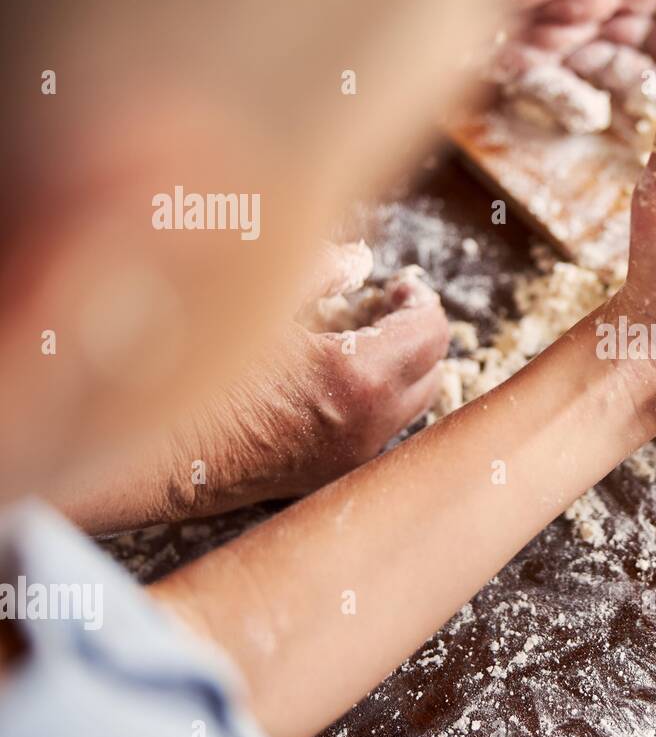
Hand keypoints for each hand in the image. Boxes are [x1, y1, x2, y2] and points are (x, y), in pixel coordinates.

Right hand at [56, 243, 450, 532]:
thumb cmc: (190, 368)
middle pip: (431, 374)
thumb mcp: (256, 299)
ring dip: (397, 370)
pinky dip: (371, 401)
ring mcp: (348, 459)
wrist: (143, 454)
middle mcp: (366, 427)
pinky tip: (328, 376)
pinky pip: (374, 433)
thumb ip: (319, 269)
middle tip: (384, 307)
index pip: (431, 334)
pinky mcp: (325, 477)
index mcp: (358, 379)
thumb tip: (358, 259)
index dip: (420, 300)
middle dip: (417, 335)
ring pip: (407, 409)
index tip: (397, 286)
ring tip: (358, 338)